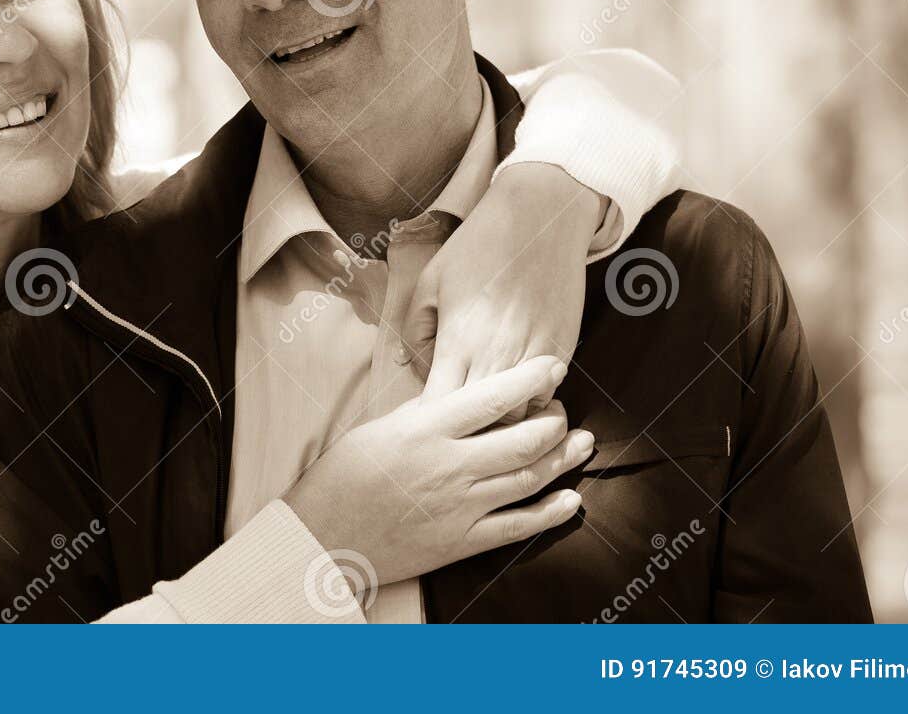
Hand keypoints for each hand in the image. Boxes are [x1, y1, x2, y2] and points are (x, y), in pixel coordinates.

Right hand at [283, 356, 592, 588]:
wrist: (324, 534)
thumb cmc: (344, 475)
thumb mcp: (381, 427)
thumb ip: (428, 412)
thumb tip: (466, 395)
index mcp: (427, 429)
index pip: (493, 398)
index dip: (531, 379)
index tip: (554, 365)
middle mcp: (450, 466)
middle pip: (523, 439)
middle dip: (555, 421)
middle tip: (564, 410)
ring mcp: (460, 507)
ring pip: (528, 479)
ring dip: (563, 460)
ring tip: (583, 443)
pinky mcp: (463, 542)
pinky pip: (519, 527)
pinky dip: (551, 513)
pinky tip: (571, 499)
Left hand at [406, 162, 605, 410]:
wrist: (540, 217)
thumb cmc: (477, 248)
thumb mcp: (430, 282)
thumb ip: (416, 331)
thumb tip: (410, 367)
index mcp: (459, 342)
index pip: (442, 408)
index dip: (433, 423)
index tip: (425, 425)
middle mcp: (497, 356)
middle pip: (483, 424)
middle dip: (468, 432)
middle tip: (454, 431)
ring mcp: (533, 357)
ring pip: (519, 419)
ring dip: (503, 423)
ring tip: (486, 418)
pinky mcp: (562, 351)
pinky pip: (546, 397)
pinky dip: (532, 404)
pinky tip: (517, 396)